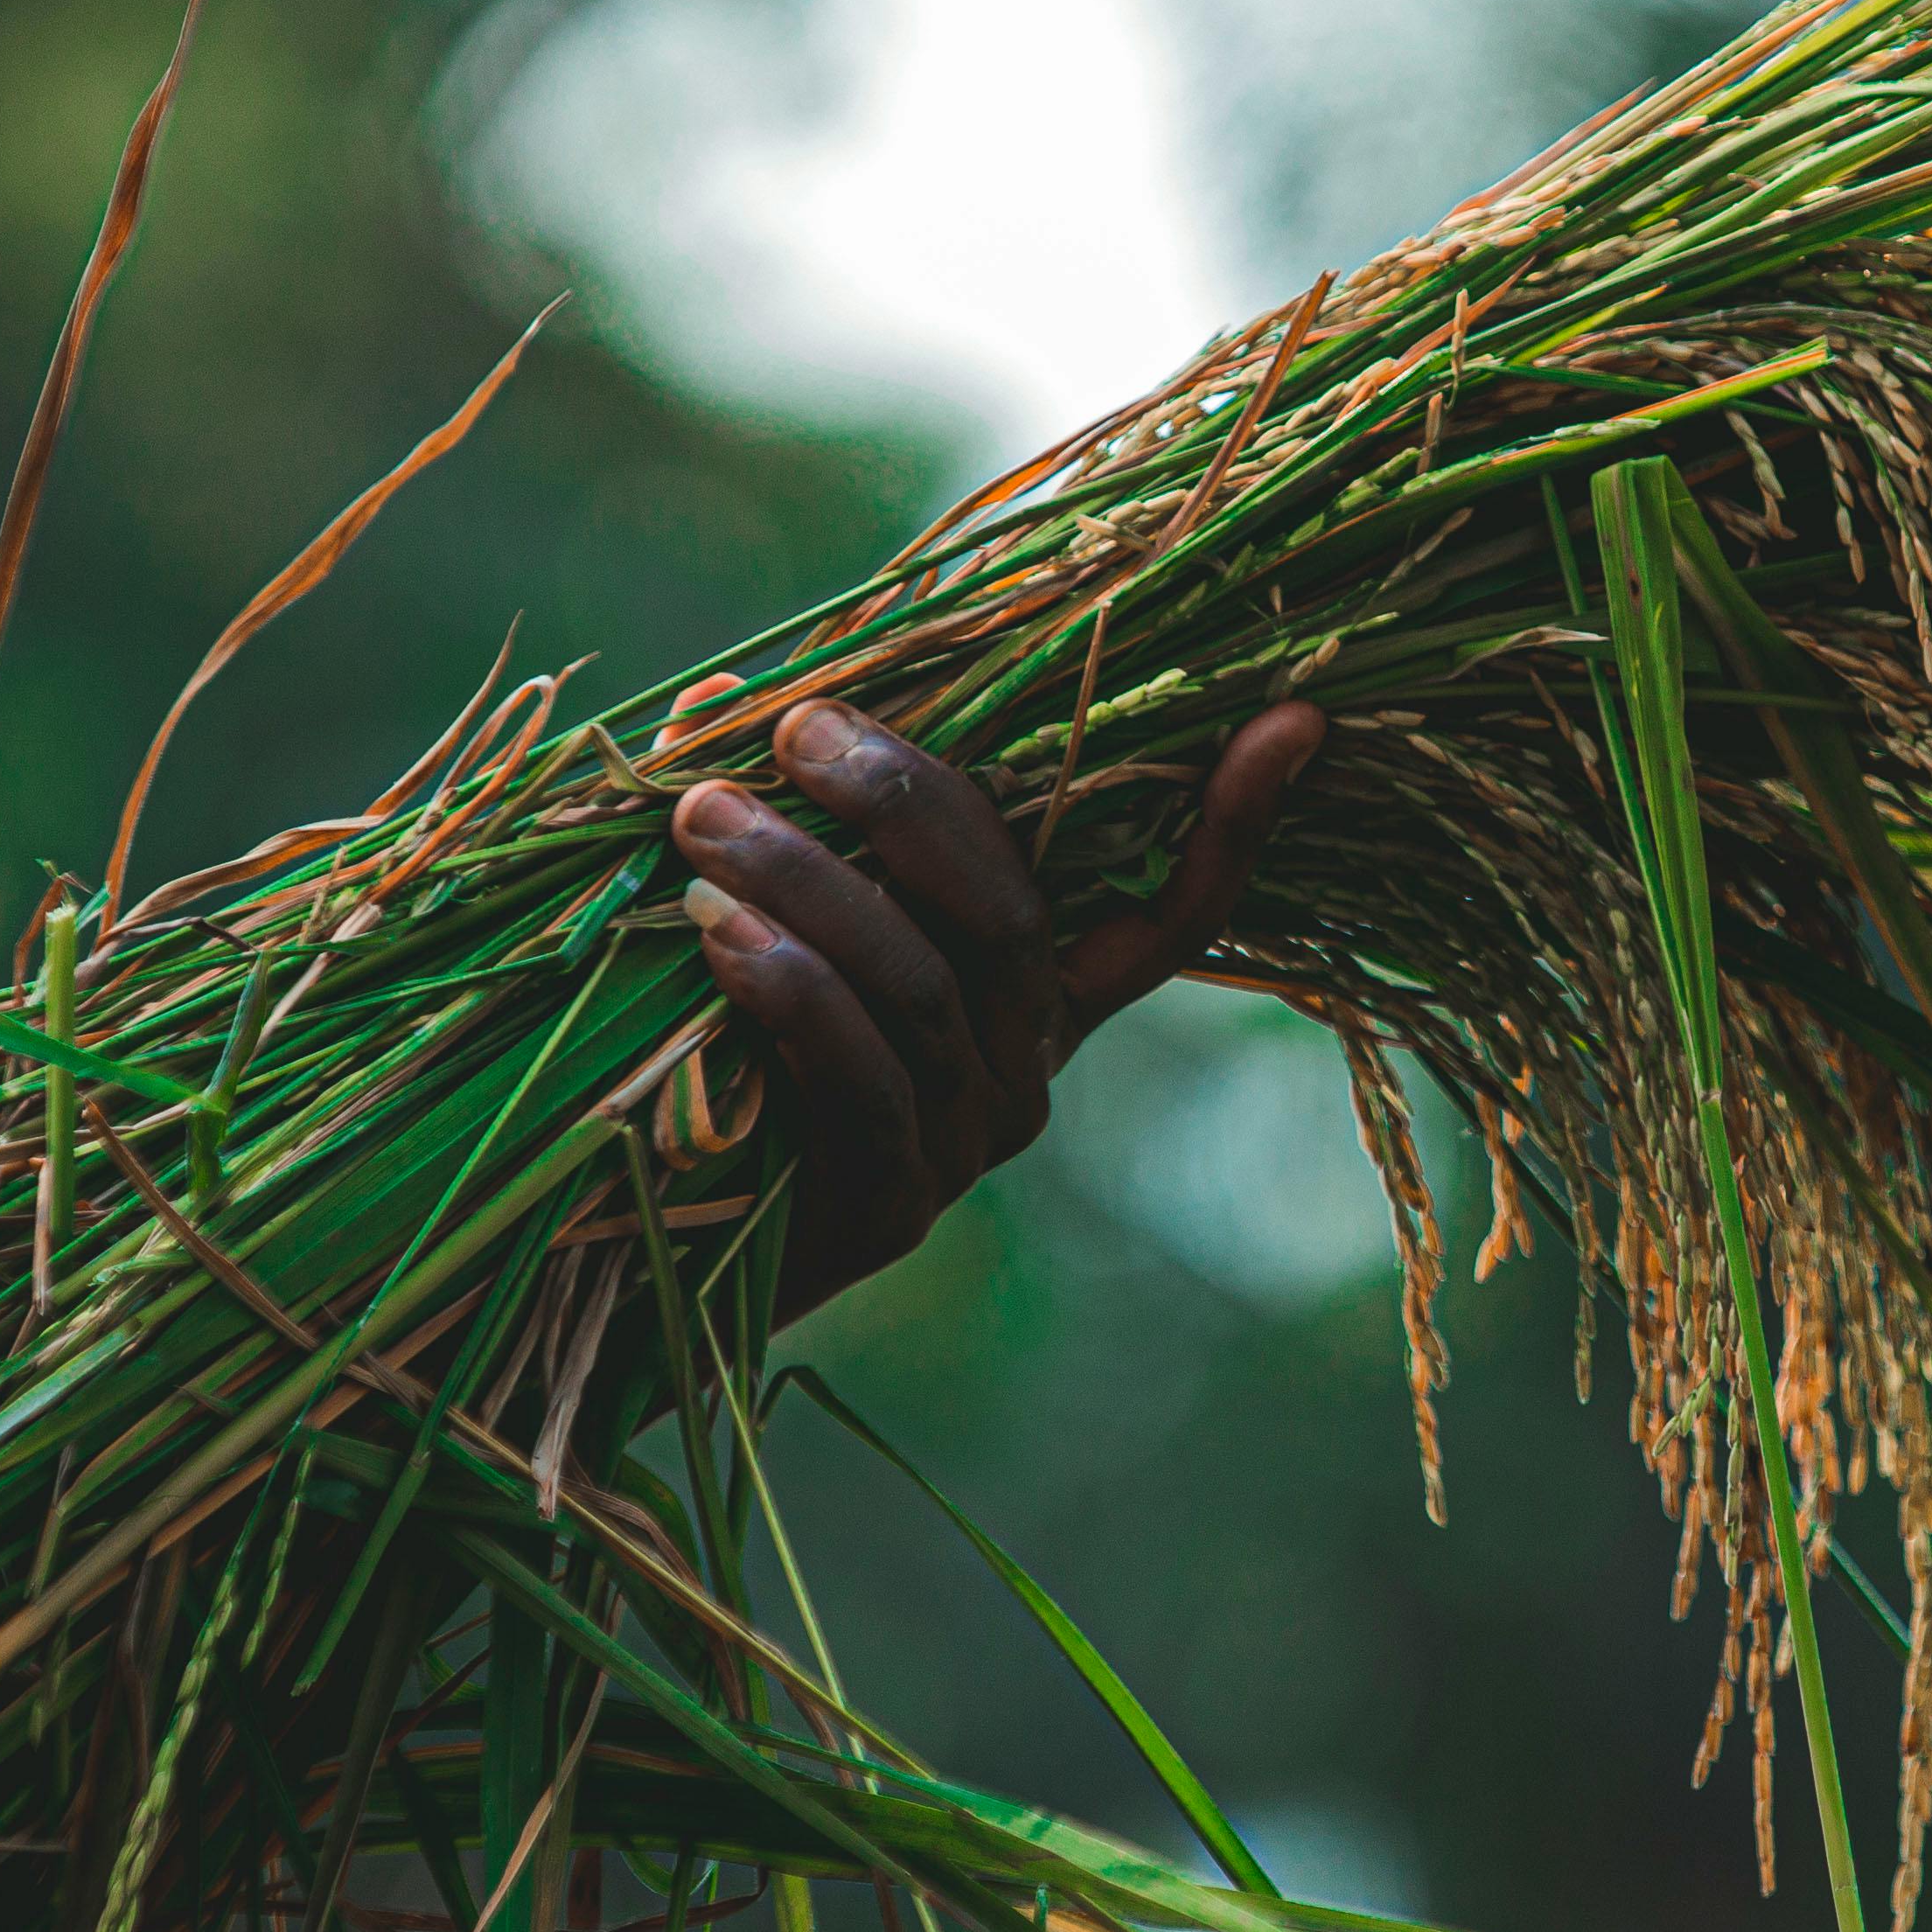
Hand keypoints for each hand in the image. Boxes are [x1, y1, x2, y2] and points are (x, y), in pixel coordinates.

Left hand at [670, 696, 1325, 1323]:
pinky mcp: (888, 1205)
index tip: (1293, 720)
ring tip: (706, 818)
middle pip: (1013, 916)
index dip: (1236, 826)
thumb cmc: (716, 1042)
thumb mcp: (767, 911)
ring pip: (926, 984)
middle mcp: (1028, 1069)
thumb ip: (771, 807)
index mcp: (1039, 995)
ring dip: (812, 881)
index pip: (1173, 914)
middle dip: (911, 801)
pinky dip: (794, 990)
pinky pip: (864, 1079)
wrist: (638, 1247)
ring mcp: (966, 1144)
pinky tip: (720, 933)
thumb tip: (732, 684)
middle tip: (804, 731)